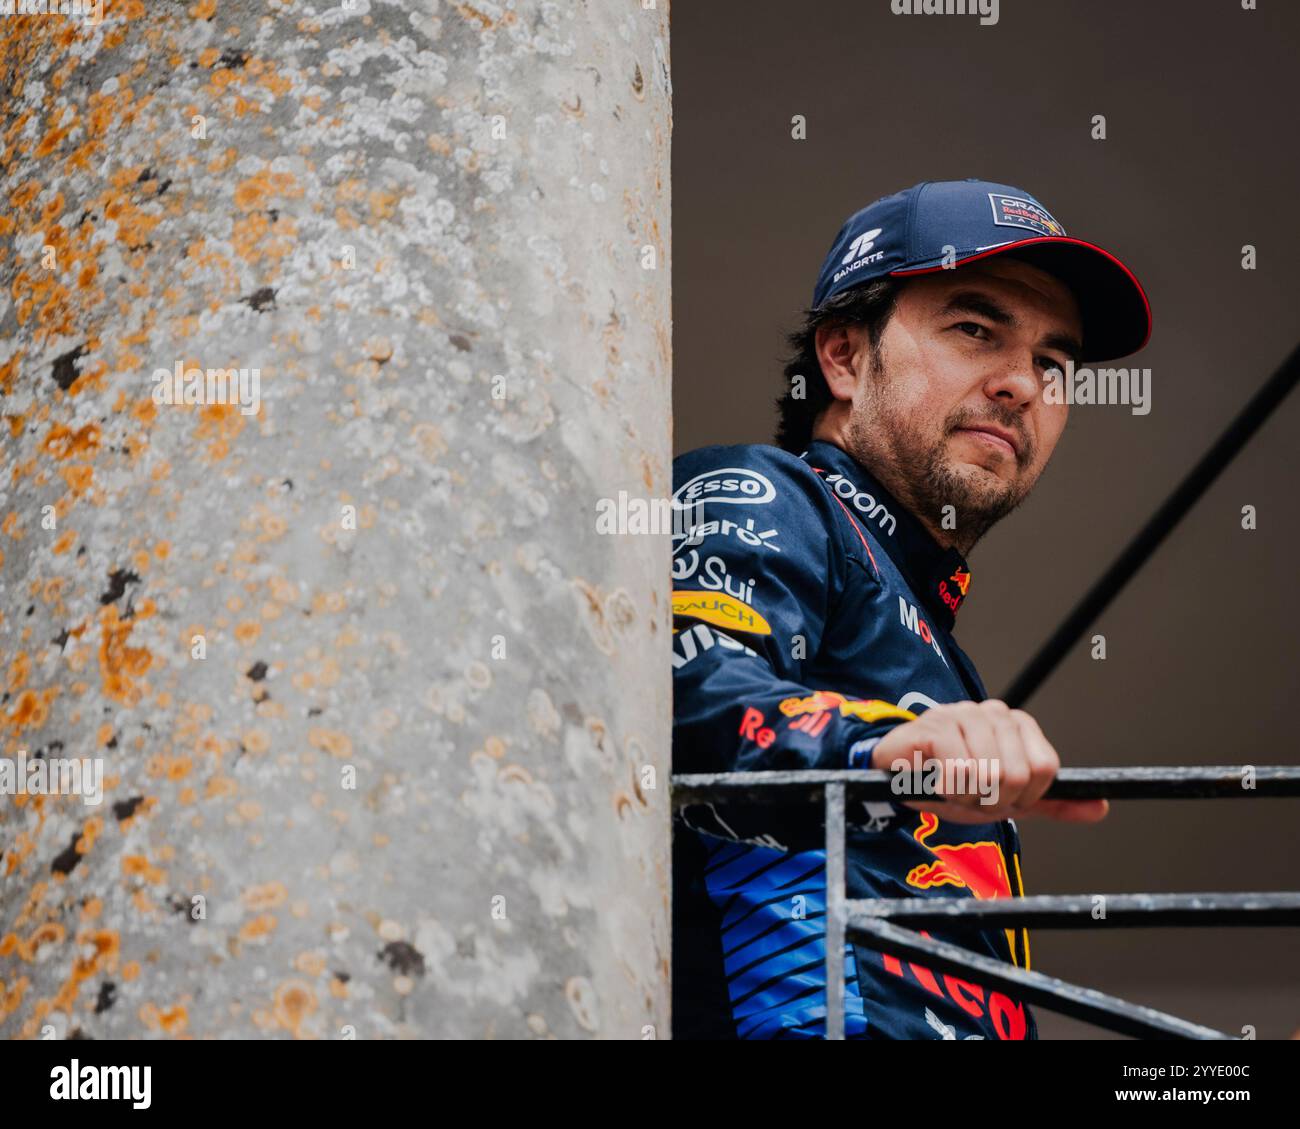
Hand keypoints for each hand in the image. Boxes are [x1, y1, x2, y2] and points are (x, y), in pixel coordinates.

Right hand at [869, 699, 1107, 824]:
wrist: (901, 778)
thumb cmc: (952, 783)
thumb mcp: (1007, 797)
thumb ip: (1051, 801)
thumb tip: (1100, 806)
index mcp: (1017, 724)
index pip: (1045, 768)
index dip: (1023, 795)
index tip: (999, 797)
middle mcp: (993, 712)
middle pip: (1017, 774)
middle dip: (992, 799)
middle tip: (969, 795)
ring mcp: (962, 714)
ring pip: (987, 774)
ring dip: (966, 797)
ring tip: (950, 788)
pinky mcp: (934, 726)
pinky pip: (957, 770)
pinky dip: (946, 790)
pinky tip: (934, 783)